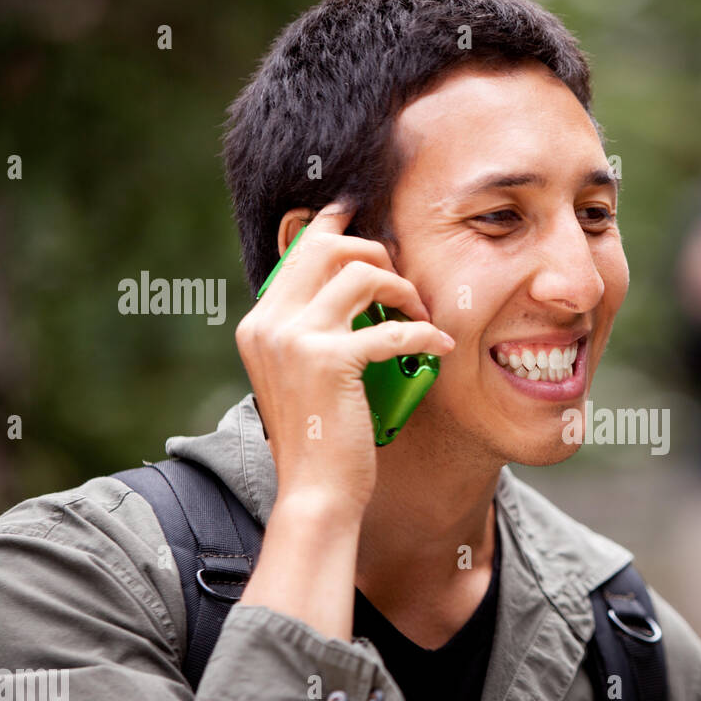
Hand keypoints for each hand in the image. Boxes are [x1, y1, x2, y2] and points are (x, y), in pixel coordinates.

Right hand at [234, 200, 454, 516]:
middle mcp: (270, 324)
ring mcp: (295, 339)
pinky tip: (440, 349)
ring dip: (404, 292)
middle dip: (379, 255)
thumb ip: (312, 333)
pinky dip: (424, 336)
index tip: (355, 209)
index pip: (299, 254)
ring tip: (421, 319)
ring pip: (363, 275)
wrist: (315, 491)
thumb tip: (350, 294)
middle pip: (330, 249)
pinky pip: (393, 328)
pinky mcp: (330, 361)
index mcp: (260, 324)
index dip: (331, 225)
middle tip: (405, 286)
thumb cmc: (320, 439)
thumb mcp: (303, 377)